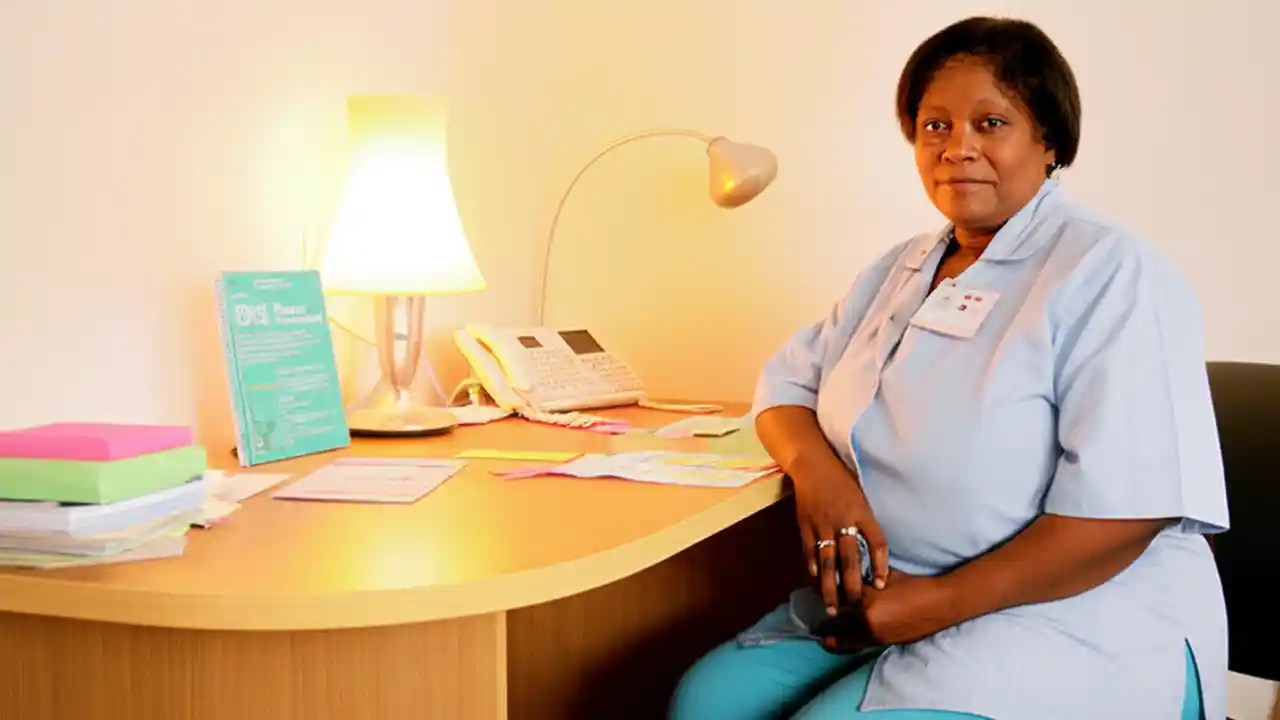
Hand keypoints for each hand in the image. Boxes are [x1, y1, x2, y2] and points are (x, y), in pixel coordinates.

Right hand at [791, 461, 889, 615]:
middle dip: (853, 586)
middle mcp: (843, 520)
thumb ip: (866, 524)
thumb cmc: (843, 482)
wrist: (813, 466)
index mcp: (862, 512)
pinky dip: (811, 569)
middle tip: (855, 606)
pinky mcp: (805, 526)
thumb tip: (872, 553)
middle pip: (850, 559)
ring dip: (829, 587)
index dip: (880, 565)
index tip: (880, 584)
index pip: (877, 543)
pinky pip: (809, 552)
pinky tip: (814, 583)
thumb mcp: (861, 499)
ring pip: (827, 562)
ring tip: (832, 607)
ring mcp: (822, 524)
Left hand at [814, 570, 951, 652]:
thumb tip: (846, 576)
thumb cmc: (914, 585)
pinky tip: (837, 644)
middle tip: (812, 623)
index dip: (826, 594)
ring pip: (846, 637)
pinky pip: (859, 645)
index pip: (839, 597)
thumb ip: (865, 577)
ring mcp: (875, 634)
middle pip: (838, 620)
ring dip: (834, 637)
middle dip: (826, 620)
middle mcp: (867, 620)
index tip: (815, 592)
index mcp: (867, 599)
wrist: (940, 604)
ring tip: (821, 638)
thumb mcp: (885, 575)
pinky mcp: (883, 643)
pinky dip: (847, 644)